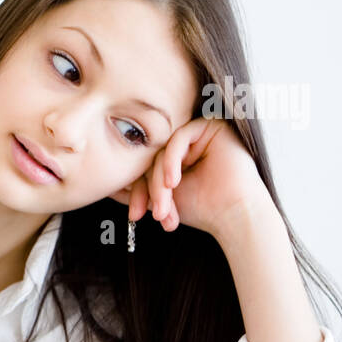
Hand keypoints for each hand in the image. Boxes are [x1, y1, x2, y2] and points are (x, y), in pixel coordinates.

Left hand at [107, 116, 267, 237]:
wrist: (235, 216)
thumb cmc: (203, 210)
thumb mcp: (159, 199)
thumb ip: (136, 188)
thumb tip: (106, 184)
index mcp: (175, 157)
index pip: (146, 167)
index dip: (139, 191)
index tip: (136, 216)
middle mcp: (186, 142)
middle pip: (151, 158)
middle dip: (149, 190)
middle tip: (150, 214)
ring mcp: (197, 132)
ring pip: (162, 150)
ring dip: (159, 182)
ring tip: (163, 207)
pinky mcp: (210, 125)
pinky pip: (178, 138)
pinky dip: (171, 162)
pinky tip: (174, 183)